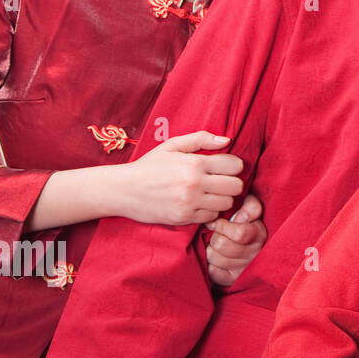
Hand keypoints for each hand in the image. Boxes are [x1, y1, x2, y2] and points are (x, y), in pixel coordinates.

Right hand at [117, 131, 243, 226]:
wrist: (123, 190)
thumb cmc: (149, 166)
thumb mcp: (172, 146)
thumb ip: (200, 139)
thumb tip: (226, 140)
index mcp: (194, 163)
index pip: (235, 166)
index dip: (233, 166)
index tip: (225, 167)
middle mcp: (194, 184)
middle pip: (236, 187)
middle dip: (231, 183)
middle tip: (221, 181)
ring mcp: (189, 203)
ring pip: (226, 203)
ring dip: (222, 198)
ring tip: (210, 193)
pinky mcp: (184, 218)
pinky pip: (211, 216)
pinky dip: (209, 210)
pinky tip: (199, 203)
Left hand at [206, 194, 267, 286]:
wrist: (245, 244)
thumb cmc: (245, 223)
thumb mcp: (250, 209)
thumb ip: (249, 207)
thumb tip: (239, 217)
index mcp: (259, 235)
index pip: (239, 233)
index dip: (223, 226)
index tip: (217, 222)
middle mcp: (254, 254)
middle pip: (221, 244)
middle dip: (215, 236)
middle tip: (218, 234)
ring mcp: (243, 269)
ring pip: (213, 257)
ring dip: (211, 250)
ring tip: (217, 246)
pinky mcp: (232, 280)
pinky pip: (212, 271)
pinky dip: (210, 264)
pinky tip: (217, 258)